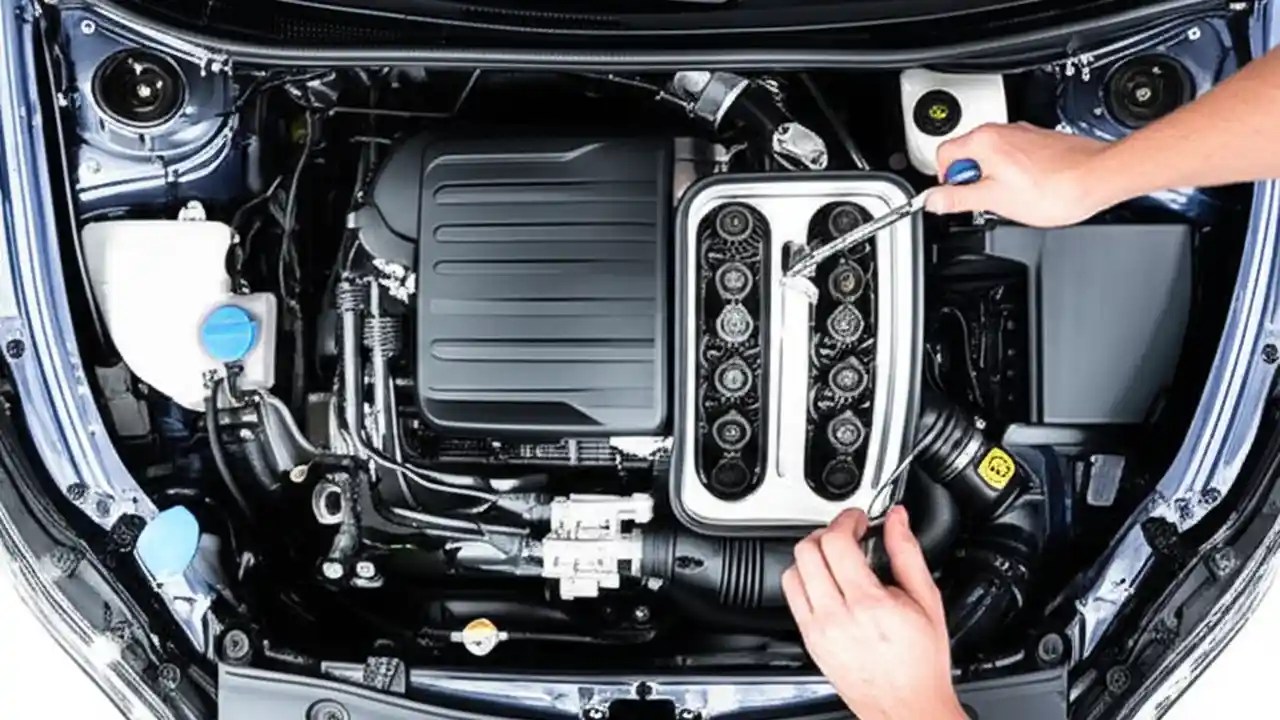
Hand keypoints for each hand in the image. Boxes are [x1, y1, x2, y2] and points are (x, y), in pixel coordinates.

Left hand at [783, 507, 964, 719]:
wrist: (907, 707)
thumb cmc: (920, 663)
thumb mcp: (927, 600)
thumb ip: (908, 553)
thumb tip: (897, 519)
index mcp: (868, 603)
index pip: (835, 542)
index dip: (845, 520)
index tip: (857, 519)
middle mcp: (836, 617)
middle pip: (807, 552)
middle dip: (826, 533)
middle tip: (846, 534)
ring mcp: (817, 630)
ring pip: (792, 573)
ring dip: (811, 556)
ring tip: (833, 557)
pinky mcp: (809, 641)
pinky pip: (792, 598)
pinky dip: (804, 580)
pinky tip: (825, 582)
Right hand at [925, 122, 1114, 226]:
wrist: (1098, 178)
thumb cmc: (1054, 188)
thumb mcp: (995, 200)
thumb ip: (957, 198)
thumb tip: (932, 200)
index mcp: (983, 141)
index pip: (943, 156)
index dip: (946, 181)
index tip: (957, 197)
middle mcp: (1002, 131)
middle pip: (967, 155)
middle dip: (972, 180)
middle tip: (987, 200)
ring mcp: (1022, 134)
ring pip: (991, 157)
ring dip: (993, 178)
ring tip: (1011, 197)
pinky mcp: (1040, 142)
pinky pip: (1013, 156)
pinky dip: (1013, 173)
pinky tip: (1029, 190)